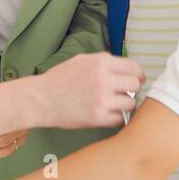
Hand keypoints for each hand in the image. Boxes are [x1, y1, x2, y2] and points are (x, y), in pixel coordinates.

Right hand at [28, 53, 143, 129]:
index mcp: (101, 62)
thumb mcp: (82, 60)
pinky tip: (106, 114)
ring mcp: (102, 99)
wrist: (40, 99)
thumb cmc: (59, 79)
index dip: (138, 75)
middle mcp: (103, 79)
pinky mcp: (98, 117)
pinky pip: (120, 119)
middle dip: (132, 89)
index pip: (134, 67)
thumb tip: (124, 69)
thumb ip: (104, 62)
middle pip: (136, 84)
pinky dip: (116, 118)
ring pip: (131, 103)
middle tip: (123, 93)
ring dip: (124, 105)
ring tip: (113, 105)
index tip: (137, 80)